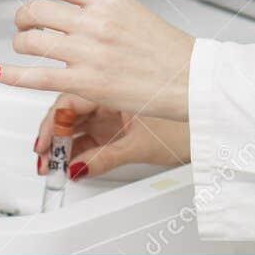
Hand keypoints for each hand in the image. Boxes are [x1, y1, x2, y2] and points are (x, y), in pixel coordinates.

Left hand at [0, 0, 196, 120]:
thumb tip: (65, 3)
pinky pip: (35, 76)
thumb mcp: (132, 10)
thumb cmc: (167, 48)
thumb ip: (98, 6)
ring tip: (24, 46)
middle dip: (23, 16)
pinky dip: (10, 74)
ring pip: (31, 41)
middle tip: (23, 22)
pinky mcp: (85, 83)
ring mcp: (88, 52)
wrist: (188, 78)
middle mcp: (95, 21)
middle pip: (37, 10)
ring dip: (20, 43)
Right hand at [32, 93, 191, 179]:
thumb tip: (77, 168)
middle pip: (70, 107)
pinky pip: (94, 125)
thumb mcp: (140, 145)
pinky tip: (72, 158)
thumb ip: (104, 158)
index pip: (70, 100)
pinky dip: (81, 141)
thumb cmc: (186, 122)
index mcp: (115, 85)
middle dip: (53, 133)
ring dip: (64, 138)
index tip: (43, 146)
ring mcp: (117, 102)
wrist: (211, 116)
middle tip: (43, 156)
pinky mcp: (123, 114)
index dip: (51, 126)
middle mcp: (113, 89)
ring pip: (80, 116)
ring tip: (52, 161)